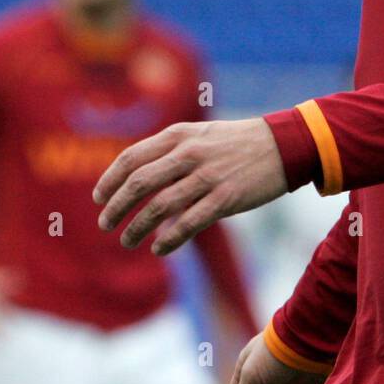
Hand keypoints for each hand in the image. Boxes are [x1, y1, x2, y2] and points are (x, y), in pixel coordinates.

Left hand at [93, 117, 286, 255]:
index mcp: (179, 136)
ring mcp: (207, 177)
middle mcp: (188, 154)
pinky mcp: (225, 199)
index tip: (99, 199)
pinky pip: (187, 224)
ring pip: (159, 207)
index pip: (131, 158)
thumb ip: (170, 151)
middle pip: (138, 184)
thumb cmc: (238, 142)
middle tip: (105, 224)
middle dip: (116, 208)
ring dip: (137, 228)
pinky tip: (159, 249)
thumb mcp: (200, 134)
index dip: (109, 181)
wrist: (283, 145)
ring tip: (127, 241)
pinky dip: (168, 240)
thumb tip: (140, 179)